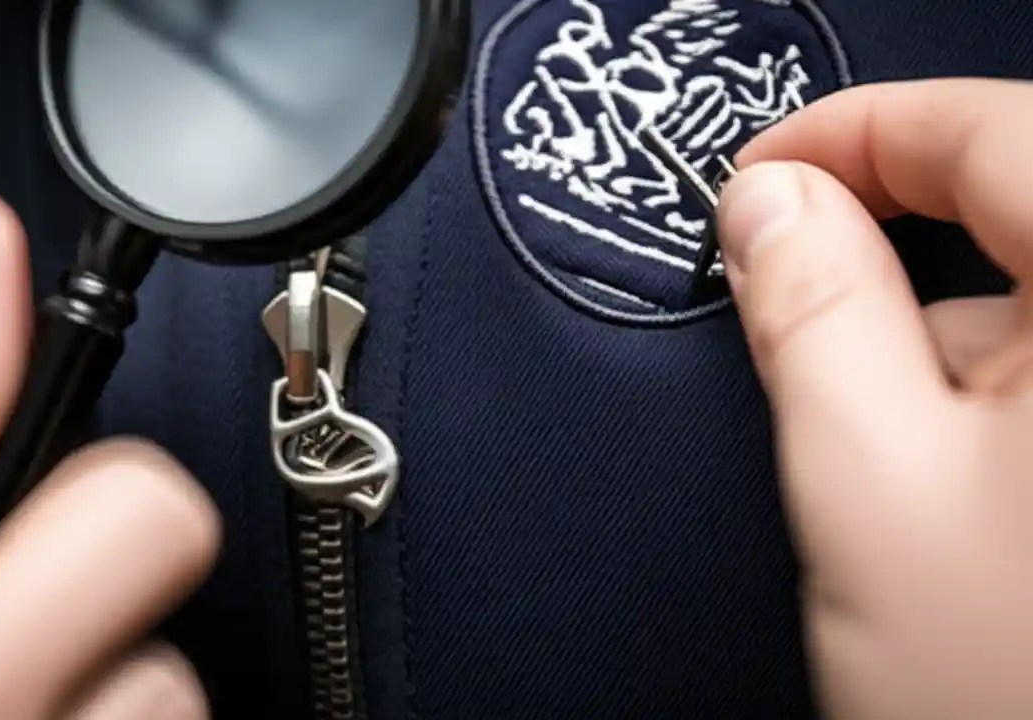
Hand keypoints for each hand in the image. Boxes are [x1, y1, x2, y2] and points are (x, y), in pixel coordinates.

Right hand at [719, 78, 1032, 718]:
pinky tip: (972, 499)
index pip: (988, 130)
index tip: (758, 174)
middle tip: (798, 324)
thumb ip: (809, 310)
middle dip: (890, 257)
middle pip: (1016, 214)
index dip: (850, 133)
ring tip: (907, 477)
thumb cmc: (1016, 693)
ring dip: (948, 348)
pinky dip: (1000, 399)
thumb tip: (769, 207)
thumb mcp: (867, 478)